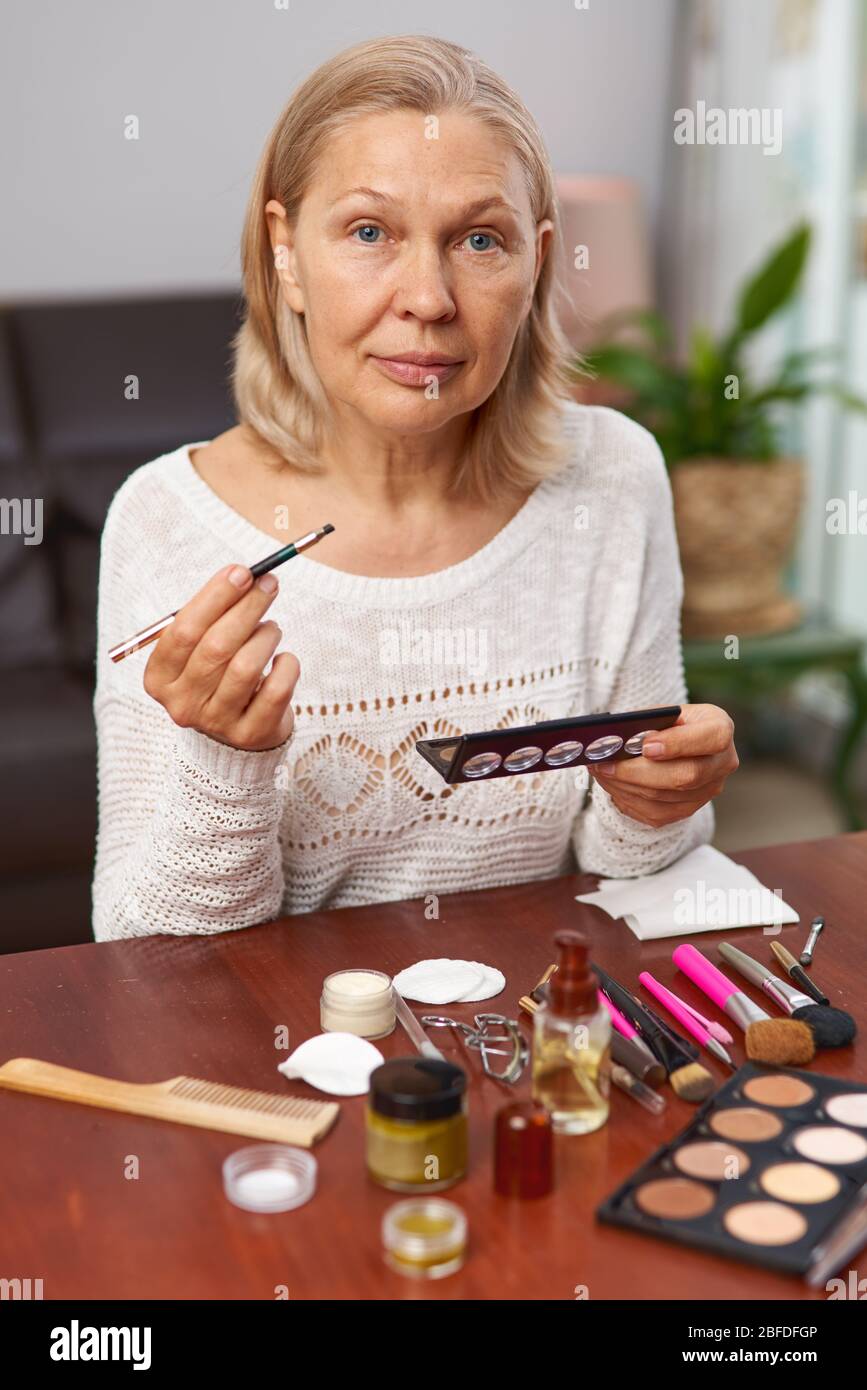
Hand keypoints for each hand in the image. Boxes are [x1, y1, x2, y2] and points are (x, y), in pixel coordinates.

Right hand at [143, 564, 299, 750]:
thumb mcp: (202, 645)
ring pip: (246, 667)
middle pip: (215, 647)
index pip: (183, 631)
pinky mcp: (250, 734)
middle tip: (269, 584)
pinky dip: (287, 666)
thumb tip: (242, 575)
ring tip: (272, 628)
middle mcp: (182, 703)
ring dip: (266, 637)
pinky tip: (283, 659)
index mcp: (159, 677)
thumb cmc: (217, 672)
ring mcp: (216, 723)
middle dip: (247, 608)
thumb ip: (213, 613)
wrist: (239, 725)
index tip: (241, 572)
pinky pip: (276, 690)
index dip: (214, 598)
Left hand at [587, 703, 737, 828]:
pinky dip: (628, 799)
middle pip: (685, 776)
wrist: (679, 744)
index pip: (711, 739)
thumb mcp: (664, 713)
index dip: (678, 744)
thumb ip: (648, 723)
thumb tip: (616, 740)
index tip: (645, 746)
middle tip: (605, 764)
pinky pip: (656, 813)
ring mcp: (708, 791)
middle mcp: (722, 763)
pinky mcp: (690, 809)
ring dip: (625, 786)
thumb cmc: (669, 723)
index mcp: (721, 729)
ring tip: (600, 771)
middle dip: (638, 771)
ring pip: (664, 797)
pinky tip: (611, 785)